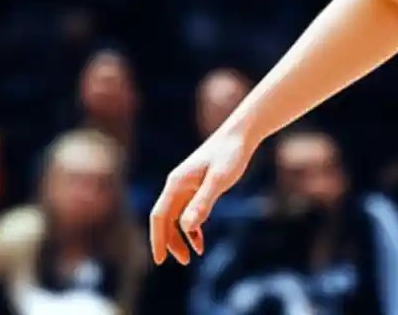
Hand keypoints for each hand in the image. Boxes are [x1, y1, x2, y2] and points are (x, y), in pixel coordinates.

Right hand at [149, 129, 253, 264]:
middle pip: (165, 220)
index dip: (157, 239)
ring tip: (193, 256)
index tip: (159, 260)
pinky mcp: (198, 187)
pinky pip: (188, 212)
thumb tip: (187, 228)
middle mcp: (177, 185)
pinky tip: (200, 241)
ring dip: (181, 237)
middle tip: (183, 261)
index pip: (159, 216)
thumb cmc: (230, 155)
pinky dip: (192, 227)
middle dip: (170, 242)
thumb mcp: (218, 180)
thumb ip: (203, 203)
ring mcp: (186, 186)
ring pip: (176, 218)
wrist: (240, 135)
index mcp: (176, 184)